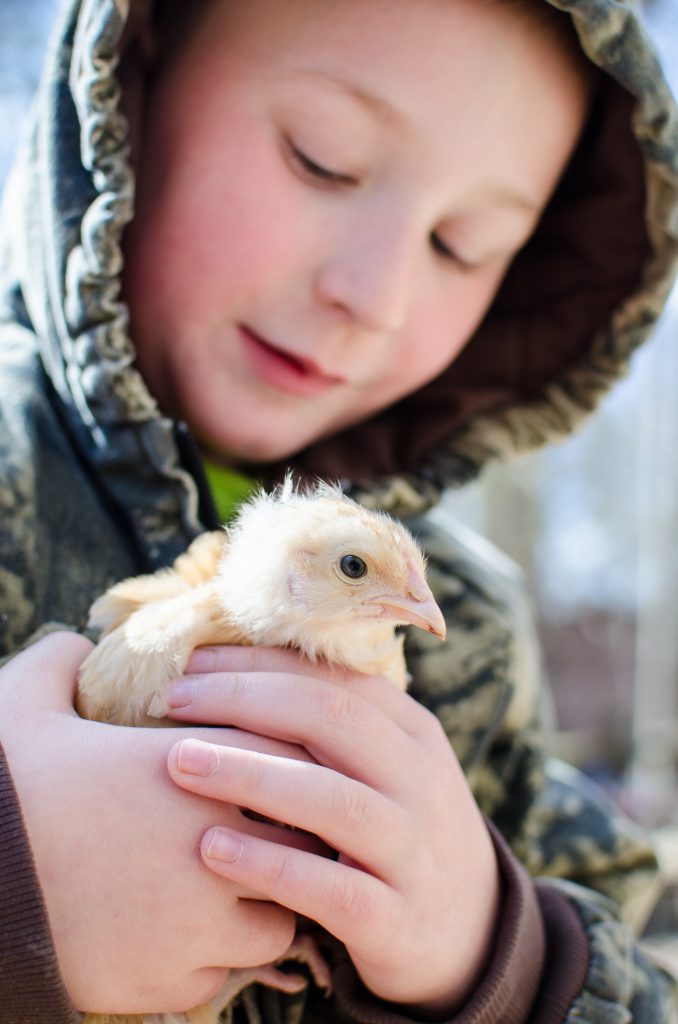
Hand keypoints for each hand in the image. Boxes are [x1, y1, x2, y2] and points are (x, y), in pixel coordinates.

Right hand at [0, 634, 324, 1013]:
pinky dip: (219, 952)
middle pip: (305, 834)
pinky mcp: (174, 978)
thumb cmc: (3, 791)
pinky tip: (188, 930)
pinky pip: (231, 968)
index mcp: (191, 766)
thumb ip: (60, 664)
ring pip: (282, 913)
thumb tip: (79, 648)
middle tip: (268, 824)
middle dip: (295, 829)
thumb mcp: (23, 706)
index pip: (291, 750)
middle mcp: (212, 840)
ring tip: (233, 883)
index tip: (272, 760)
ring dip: (267, 898)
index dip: (289, 754)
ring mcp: (199, 918)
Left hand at [166, 645, 500, 1015]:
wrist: (472, 936)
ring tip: (179, 762)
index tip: (191, 664)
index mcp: (413, 733)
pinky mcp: (396, 920)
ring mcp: (413, 851)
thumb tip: (239, 677)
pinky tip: (212, 848)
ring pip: (333, 799)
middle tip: (172, 700)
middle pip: (332, 719)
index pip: (334, 678)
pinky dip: (270, 866)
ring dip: (249, 773)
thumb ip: (336, 729)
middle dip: (245, 701)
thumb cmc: (400, 834)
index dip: (259, 665)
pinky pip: (332, 889)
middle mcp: (420, 781)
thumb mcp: (390, 770)